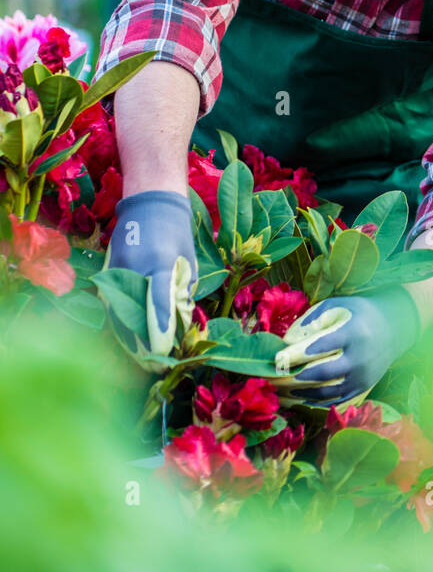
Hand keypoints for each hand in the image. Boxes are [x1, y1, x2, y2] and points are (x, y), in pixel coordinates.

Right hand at [105, 190, 197, 356]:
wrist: (149, 204)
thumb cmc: (176, 233)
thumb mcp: (188, 261)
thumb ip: (182, 293)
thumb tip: (180, 326)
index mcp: (158, 262)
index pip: (158, 302)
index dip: (160, 330)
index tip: (164, 353)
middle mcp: (133, 269)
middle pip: (133, 316)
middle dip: (145, 346)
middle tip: (158, 368)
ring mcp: (115, 272)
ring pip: (118, 316)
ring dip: (131, 342)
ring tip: (145, 362)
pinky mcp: (107, 275)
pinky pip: (112, 308)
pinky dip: (121, 327)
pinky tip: (132, 344)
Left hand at [273, 288, 420, 405]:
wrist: (393, 328)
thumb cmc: (356, 313)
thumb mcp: (335, 306)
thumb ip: (310, 321)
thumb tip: (286, 343)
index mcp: (353, 332)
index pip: (319, 346)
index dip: (295, 355)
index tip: (274, 359)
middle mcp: (360, 357)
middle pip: (321, 373)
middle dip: (292, 378)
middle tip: (270, 379)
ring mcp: (362, 377)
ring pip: (326, 392)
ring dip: (299, 394)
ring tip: (278, 391)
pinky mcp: (362, 389)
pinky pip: (335, 401)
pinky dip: (313, 402)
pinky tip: (296, 398)